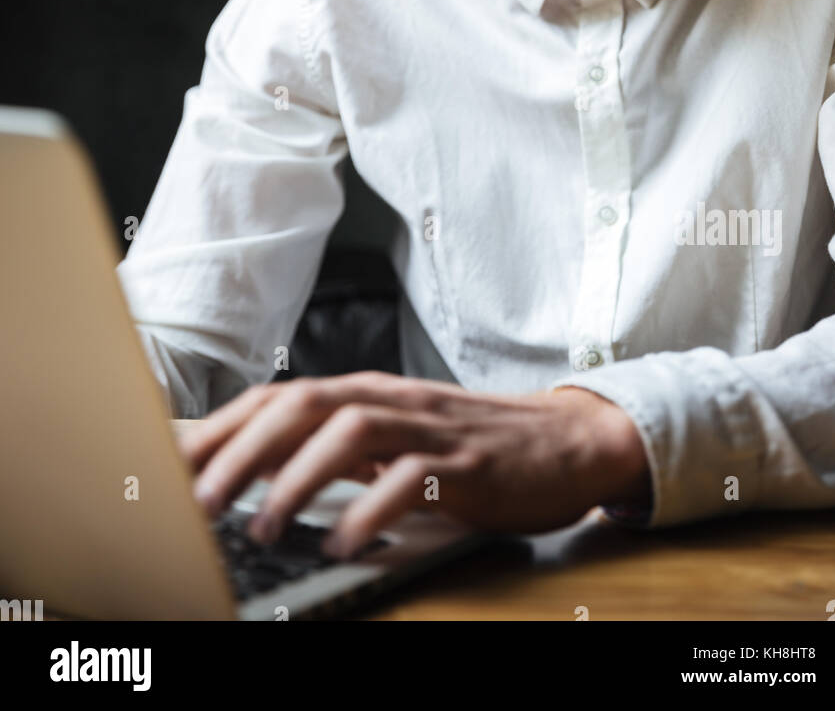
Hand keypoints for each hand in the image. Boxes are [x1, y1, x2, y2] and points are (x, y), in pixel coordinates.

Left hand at [177, 371, 650, 558]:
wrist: (564, 441)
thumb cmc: (467, 445)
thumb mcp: (394, 438)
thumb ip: (334, 446)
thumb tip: (253, 467)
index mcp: (366, 392)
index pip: (279, 396)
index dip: (222, 425)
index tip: (170, 462)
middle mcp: (391, 399)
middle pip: (304, 404)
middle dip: (242, 450)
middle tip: (199, 501)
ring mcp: (429, 427)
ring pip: (350, 431)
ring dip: (297, 478)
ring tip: (263, 527)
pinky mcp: (467, 463)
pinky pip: (412, 479)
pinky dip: (371, 509)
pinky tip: (344, 543)